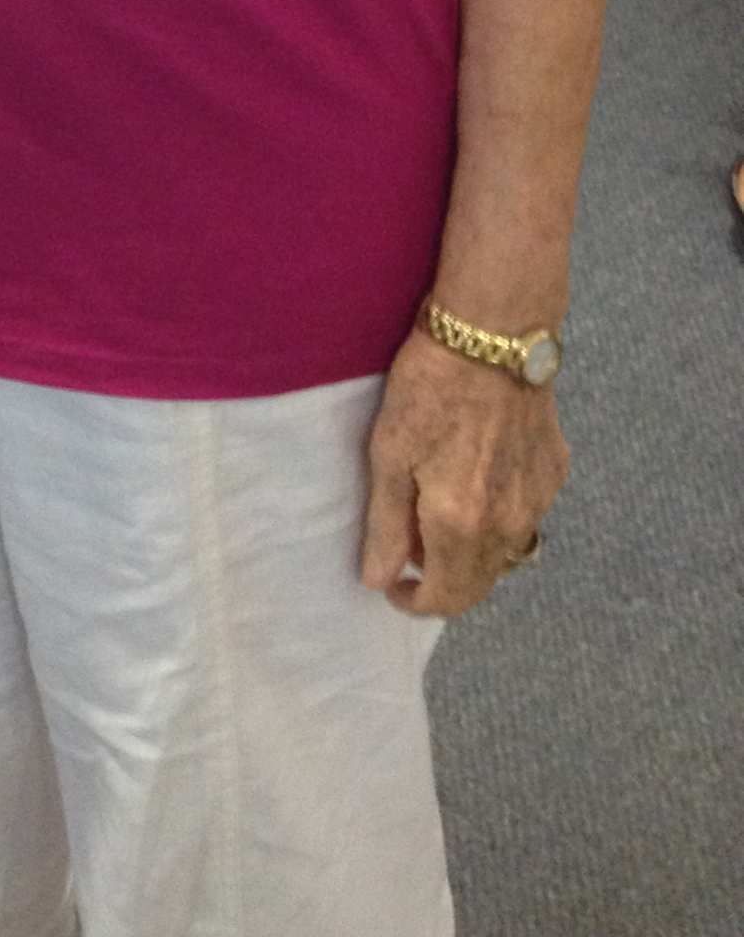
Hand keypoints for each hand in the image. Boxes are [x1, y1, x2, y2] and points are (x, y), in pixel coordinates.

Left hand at [360, 326, 565, 617]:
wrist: (494, 334)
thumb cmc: (429, 387)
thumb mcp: (389, 452)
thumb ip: (387, 524)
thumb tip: (380, 580)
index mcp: (464, 525)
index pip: (446, 598)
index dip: (415, 602)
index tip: (393, 583)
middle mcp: (511, 524)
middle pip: (480, 583)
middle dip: (444, 580)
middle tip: (411, 548)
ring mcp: (540, 498)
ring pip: (507, 552)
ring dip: (473, 551)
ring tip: (440, 510)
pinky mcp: (556, 470)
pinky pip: (527, 515)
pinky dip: (500, 517)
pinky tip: (479, 478)